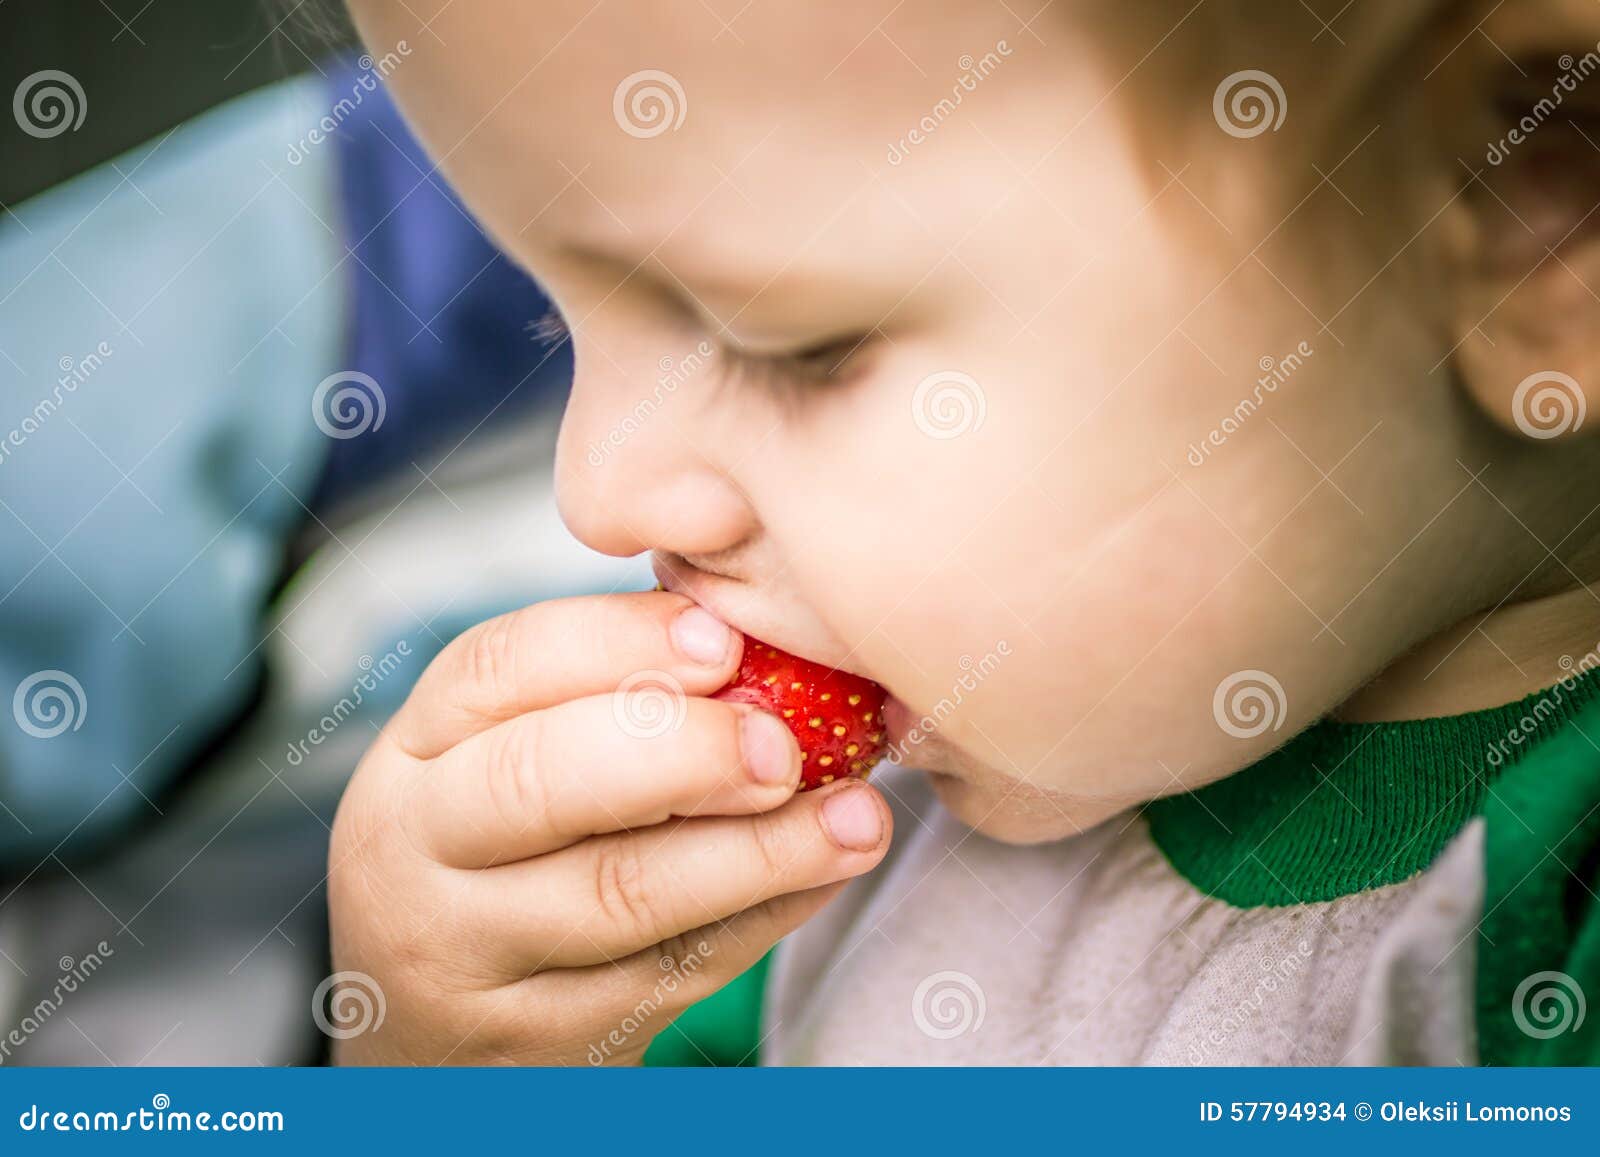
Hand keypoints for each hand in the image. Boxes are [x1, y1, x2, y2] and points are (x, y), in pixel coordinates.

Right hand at [325, 591, 892, 1064]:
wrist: (436, 1039)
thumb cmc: (500, 857)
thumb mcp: (504, 761)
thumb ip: (601, 692)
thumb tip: (752, 628)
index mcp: (418, 750)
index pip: (500, 666)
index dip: (618, 642)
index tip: (725, 641)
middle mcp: (417, 850)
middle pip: (540, 782)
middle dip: (681, 752)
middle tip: (784, 748)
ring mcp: (472, 957)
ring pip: (622, 894)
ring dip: (759, 851)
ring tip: (856, 820)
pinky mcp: (541, 1041)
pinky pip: (671, 971)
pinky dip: (765, 917)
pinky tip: (827, 875)